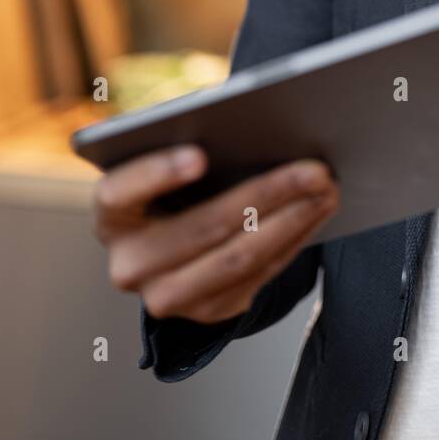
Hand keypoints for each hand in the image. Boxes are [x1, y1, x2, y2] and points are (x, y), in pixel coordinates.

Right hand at [94, 146, 339, 324]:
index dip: (157, 173)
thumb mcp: (167, 163)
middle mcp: (129, 263)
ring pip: (238, 259)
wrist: (173, 244)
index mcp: (110, 214)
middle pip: (202, 228)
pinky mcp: (206, 312)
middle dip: (266, 194)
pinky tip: (318, 211)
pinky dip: (294, 239)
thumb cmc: (174, 185)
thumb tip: (256, 127)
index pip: (120, 192)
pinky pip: (258, 277)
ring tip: (327, 188)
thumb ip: (191, 145)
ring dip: (293, 221)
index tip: (200, 155)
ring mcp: (166, 295)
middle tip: (314, 168)